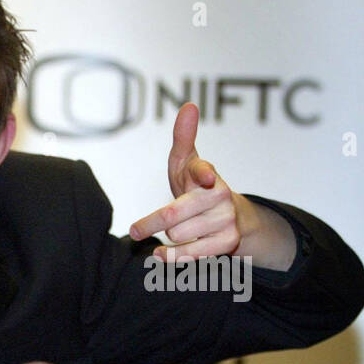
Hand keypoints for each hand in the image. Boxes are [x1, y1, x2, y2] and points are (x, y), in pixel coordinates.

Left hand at [129, 102, 246, 260]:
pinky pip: (190, 255)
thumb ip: (183, 138)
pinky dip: (172, 256)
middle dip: (150, 224)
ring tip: (171, 233)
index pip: (204, 172)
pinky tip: (162, 254)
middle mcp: (221, 196)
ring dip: (166, 237)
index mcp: (208, 175)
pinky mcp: (228, 243)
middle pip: (173, 215)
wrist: (229, 215)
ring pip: (177, 235)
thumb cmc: (197, 186)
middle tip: (134, 231)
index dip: (203, 174)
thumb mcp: (187, 162)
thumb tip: (188, 106)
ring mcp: (226, 220)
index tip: (205, 177)